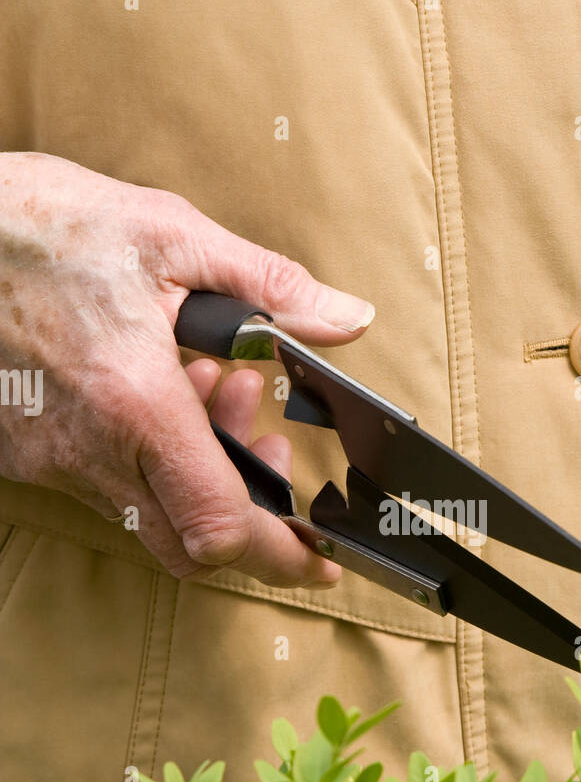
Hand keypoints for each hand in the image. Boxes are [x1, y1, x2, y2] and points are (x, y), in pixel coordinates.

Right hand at [0, 152, 375, 585]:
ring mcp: (49, 461)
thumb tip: (347, 318)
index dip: (283, 554)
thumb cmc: (37, 224)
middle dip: (250, 513)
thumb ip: (268, 286)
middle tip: (270, 443)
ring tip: (215, 382)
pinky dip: (148, 455)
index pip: (221, 525)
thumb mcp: (166, 234)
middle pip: (189, 545)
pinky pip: (103, 485)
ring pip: (148, 513)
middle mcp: (88, 452)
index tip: (321, 557)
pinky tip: (156, 386)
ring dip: (202, 468)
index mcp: (135, 403)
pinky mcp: (24, 455)